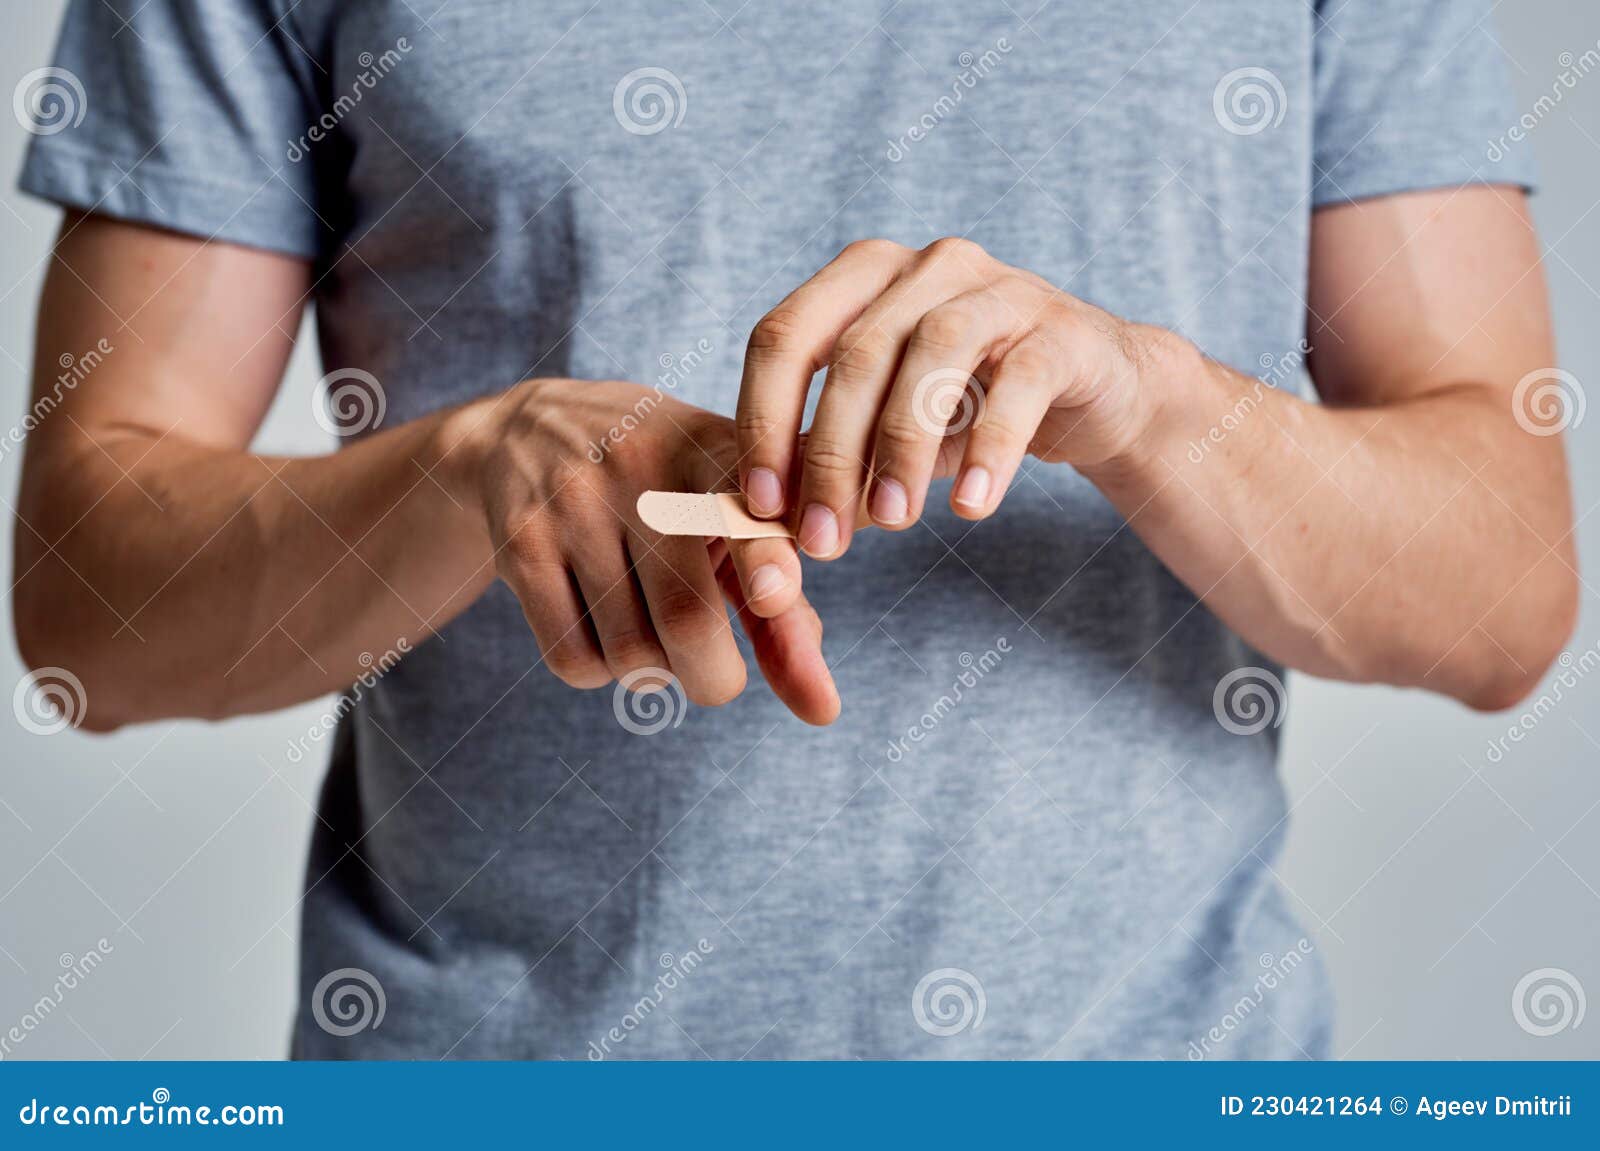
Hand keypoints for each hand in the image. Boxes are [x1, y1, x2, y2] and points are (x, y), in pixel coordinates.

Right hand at [455, 378, 838, 723]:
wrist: (526, 433)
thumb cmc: (664, 492)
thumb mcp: (728, 519)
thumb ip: (785, 611)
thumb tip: (823, 712)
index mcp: (711, 450)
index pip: (741, 504)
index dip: (763, 554)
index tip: (776, 596)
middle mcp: (642, 466)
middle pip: (687, 618)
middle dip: (713, 678)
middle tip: (715, 674)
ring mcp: (574, 503)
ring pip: (630, 652)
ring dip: (652, 672)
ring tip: (649, 626)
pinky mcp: (522, 542)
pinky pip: (572, 657)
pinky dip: (598, 670)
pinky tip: (598, 626)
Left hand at [734, 237, 1173, 557]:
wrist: (1096, 396)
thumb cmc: (971, 408)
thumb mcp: (888, 432)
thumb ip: (830, 462)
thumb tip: (764, 526)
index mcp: (864, 277)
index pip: (786, 337)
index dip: (763, 420)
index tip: (761, 505)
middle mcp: (927, 266)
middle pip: (855, 353)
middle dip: (831, 455)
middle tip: (822, 539)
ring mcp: (999, 288)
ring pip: (932, 355)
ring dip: (902, 448)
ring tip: (895, 524)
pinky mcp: (1061, 331)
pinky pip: (1018, 386)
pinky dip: (990, 449)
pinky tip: (971, 507)